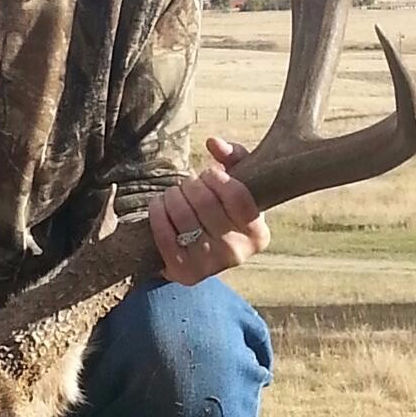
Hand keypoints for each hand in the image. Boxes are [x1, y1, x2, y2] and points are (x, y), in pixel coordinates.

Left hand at [147, 136, 269, 286]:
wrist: (201, 254)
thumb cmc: (223, 211)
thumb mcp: (238, 185)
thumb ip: (234, 157)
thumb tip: (214, 143)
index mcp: (258, 233)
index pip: (237, 196)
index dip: (216, 178)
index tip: (207, 174)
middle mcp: (238, 253)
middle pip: (205, 202)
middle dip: (190, 185)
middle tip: (187, 184)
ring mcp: (210, 266)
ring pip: (182, 215)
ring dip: (172, 195)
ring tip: (174, 193)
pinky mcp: (184, 273)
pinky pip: (163, 234)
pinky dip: (157, 213)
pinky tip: (159, 205)